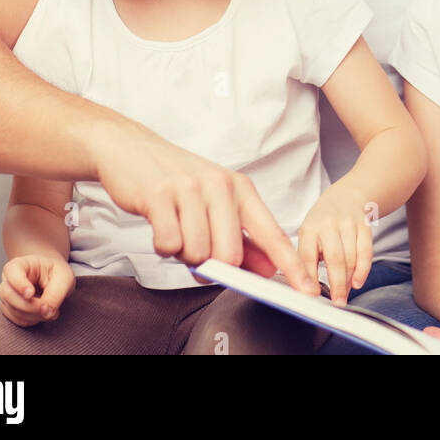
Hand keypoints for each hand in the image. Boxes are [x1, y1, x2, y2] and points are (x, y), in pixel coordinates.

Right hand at [0, 255, 75, 326]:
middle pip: (9, 295)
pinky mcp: (9, 309)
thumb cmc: (57, 273)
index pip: (12, 271)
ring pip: (13, 310)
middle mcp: (9, 279)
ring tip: (51, 311)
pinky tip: (43, 314)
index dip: (20, 284)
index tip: (31, 294)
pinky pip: (16, 319)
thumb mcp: (64, 278)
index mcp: (21, 264)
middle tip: (49, 310)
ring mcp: (7, 295)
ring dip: (34, 315)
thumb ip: (55, 294)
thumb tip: (45, 312)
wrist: (53, 278)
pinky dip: (31, 320)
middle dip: (30, 307)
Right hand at [92, 118, 308, 290]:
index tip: (308, 290)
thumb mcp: (217, 203)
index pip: (272, 234)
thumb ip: (244, 238)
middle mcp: (220, 186)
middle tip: (196, 245)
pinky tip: (160, 224)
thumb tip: (268, 269)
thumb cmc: (178, 180)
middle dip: (212, 264)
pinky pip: (168, 244)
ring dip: (183, 252)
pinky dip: (163, 245)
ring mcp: (190, 189)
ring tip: (177, 227)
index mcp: (241, 189)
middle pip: (230, 254)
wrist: (131, 149)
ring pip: (197, 253)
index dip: (291, 265)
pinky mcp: (159, 196)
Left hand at [296, 184, 373, 305]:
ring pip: (351, 257)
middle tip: (336, 302)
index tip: (312, 296)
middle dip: (336, 284)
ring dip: (349, 281)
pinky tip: (358, 282)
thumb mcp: (308, 234)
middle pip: (335, 258)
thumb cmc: (323, 222)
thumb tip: (306, 288)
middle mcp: (328, 224)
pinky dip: (363, 269)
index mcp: (309, 228)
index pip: (308, 257)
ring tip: (345, 296)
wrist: (347, 195)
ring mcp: (348, 224)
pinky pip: (366, 251)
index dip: (310, 278)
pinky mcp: (364, 226)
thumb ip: (306, 258)